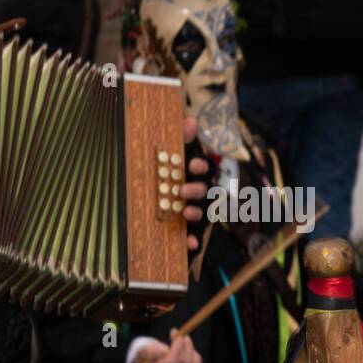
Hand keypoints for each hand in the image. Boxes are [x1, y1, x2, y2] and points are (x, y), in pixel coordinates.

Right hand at [134, 333, 201, 362]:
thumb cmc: (146, 357)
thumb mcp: (143, 352)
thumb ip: (151, 351)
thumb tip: (164, 351)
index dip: (177, 346)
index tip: (175, 332)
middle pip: (183, 362)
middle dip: (185, 344)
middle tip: (181, 334)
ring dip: (190, 349)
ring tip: (184, 340)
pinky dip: (194, 357)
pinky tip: (188, 350)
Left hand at [181, 115, 210, 251]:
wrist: (156, 209)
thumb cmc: (168, 175)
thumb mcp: (173, 156)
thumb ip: (181, 139)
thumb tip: (190, 119)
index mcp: (195, 174)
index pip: (204, 168)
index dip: (200, 166)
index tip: (191, 165)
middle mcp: (199, 192)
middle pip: (206, 191)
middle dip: (196, 190)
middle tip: (182, 190)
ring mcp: (197, 210)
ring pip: (203, 212)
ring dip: (196, 212)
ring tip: (186, 213)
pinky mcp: (191, 229)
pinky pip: (196, 236)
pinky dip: (193, 240)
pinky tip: (188, 243)